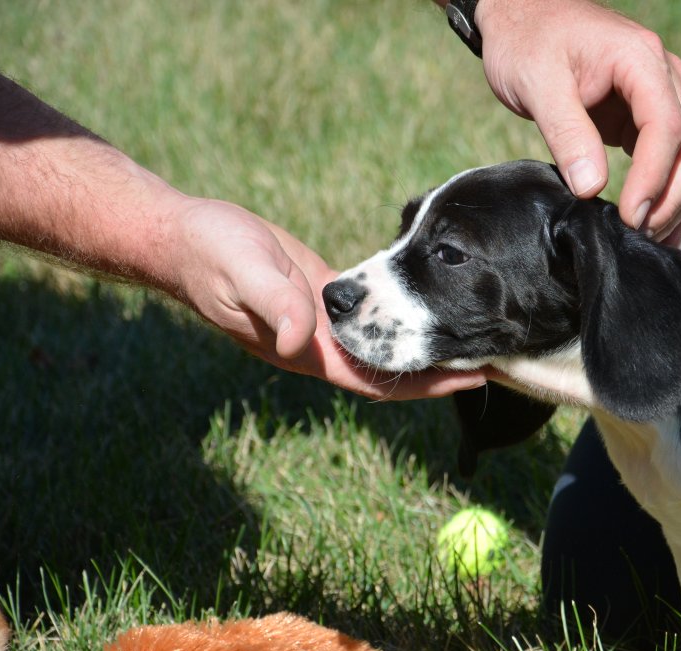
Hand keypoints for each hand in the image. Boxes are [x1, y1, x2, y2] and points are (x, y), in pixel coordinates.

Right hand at [166, 198, 485, 399]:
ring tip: (477, 334)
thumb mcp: (244, 271)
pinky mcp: (324, 297)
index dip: (427, 383)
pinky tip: (436, 301)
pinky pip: (373, 316)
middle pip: (393, 370)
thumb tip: (306, 338)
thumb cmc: (210, 252)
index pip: (379, 379)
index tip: (474, 376)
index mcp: (306, 349)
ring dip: (428, 343)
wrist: (183, 237)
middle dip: (441, 369)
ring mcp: (323, 324)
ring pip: (387, 344)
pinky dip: (405, 314)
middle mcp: (320, 345)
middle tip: (497, 358)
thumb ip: (275, 302)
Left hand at [475, 0, 680, 243]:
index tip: (630, 218)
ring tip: (645, 241)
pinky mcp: (647, 118)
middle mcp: (664, 77)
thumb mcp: (537, 82)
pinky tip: (653, 227)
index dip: (654, 178)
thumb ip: (566, 132)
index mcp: (641, 60)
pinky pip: (671, 161)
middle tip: (638, 238)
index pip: (667, 126)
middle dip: (671, 199)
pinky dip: (666, 196)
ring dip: (674, 203)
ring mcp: (661, 97)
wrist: (523, 16)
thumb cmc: (527, 40)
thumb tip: (590, 188)